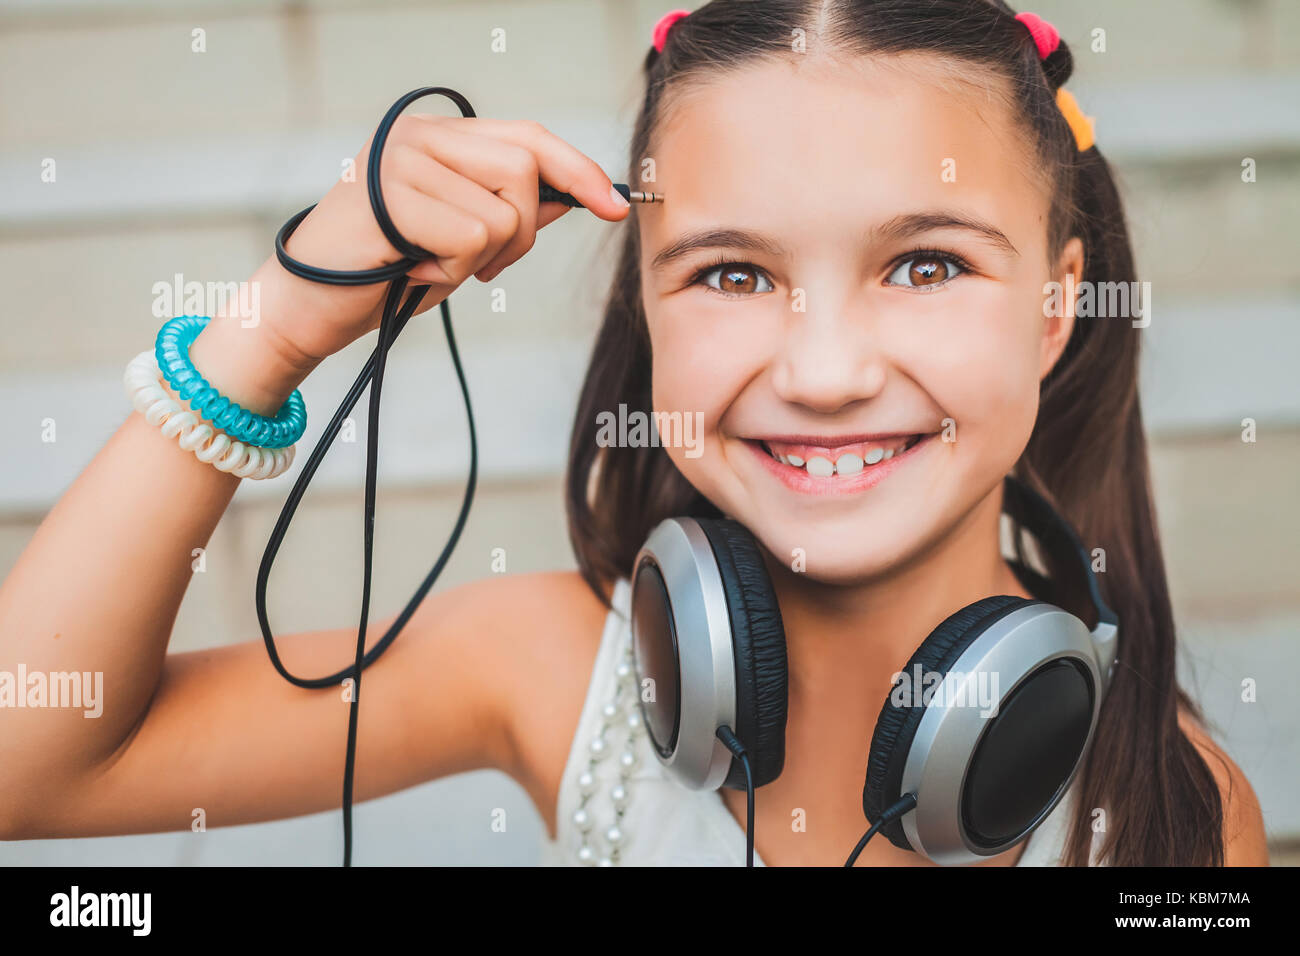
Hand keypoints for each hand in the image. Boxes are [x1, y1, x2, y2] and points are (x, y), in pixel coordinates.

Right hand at [258, 114, 631, 368]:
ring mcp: (402, 158)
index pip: (528, 138)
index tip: (615, 206)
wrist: (308, 308)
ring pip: (502, 211)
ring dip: (478, 260)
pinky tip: (410, 271)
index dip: (578, 171)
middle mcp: (420, 136)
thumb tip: (578, 195)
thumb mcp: (460, 238)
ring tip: (430, 266)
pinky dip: (451, 272)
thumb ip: (511, 210)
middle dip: (523, 233)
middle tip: (485, 268)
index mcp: (438, 138)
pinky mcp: (390, 193)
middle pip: (525, 169)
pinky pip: (471, 238)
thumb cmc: (384, 275)